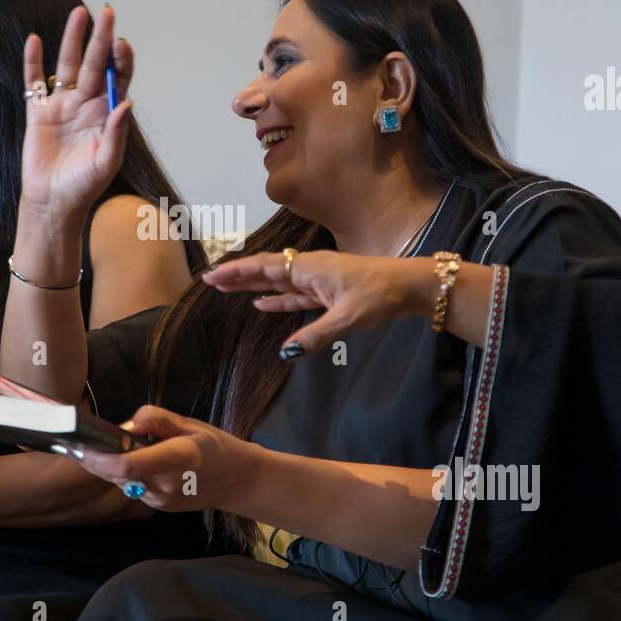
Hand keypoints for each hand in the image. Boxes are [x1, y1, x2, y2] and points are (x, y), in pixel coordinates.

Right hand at [20, 4, 133, 223]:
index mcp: (106, 113)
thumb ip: (116, 133)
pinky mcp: (38, 111)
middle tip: (106, 13)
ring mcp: (61, 104)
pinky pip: (35, 81)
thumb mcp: (106, 163)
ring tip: (78, 14)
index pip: (117, 78)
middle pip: (94, 64)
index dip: (121, 60)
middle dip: (100, 39)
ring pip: (68, 65)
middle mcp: (86, 103)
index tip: (121, 44)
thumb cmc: (83, 186)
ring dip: (72, 40)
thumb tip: (126, 102)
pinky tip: (35, 40)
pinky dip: (33, 62)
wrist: (52, 202)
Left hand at [76, 405, 261, 511]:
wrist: (238, 481)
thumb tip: (127, 423)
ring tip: (106, 447)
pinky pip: (132, 488)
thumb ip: (157, 419)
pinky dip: (126, 474)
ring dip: (111, 466)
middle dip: (96, 459)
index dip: (98, 458)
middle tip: (78, 441)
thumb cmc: (215, 447)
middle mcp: (164, 485)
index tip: (78, 445)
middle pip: (117, 475)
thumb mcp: (190, 424)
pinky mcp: (159, 507)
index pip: (126, 466)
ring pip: (122, 482)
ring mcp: (161, 501)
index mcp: (175, 459)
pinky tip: (132, 460)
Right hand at [202, 250, 430, 355]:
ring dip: (253, 286)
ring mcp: (318, 281)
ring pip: (278, 282)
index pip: (265, 267)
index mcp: (310, 268)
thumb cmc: (381, 294)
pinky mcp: (328, 293)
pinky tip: (262, 304)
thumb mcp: (347, 318)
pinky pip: (295, 295)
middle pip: (267, 271)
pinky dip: (278, 299)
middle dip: (238, 277)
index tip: (213, 276)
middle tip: (210, 282)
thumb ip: (315, 335)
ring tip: (228, 291)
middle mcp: (310, 270)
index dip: (237, 272)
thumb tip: (286, 353)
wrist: (410, 286)